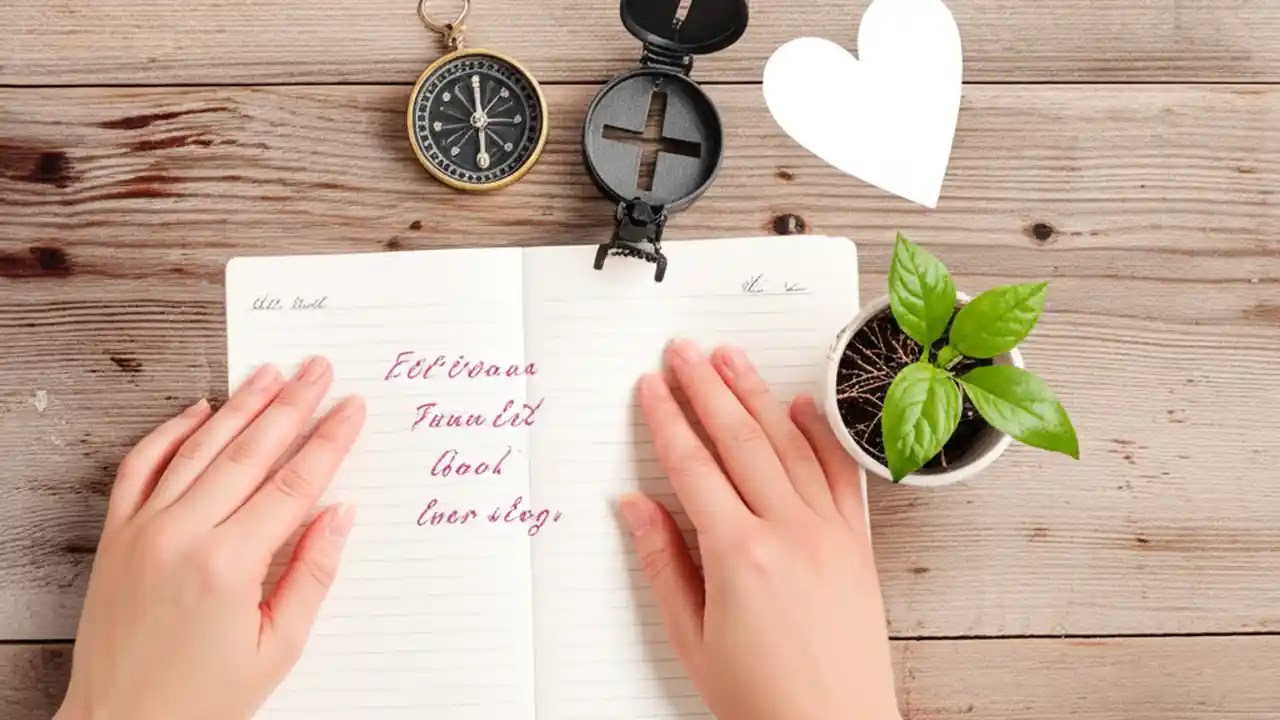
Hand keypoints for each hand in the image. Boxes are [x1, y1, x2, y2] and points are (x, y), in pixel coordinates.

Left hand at [57, 357, 365, 719]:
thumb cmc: (204, 701)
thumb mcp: (277, 648)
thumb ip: (313, 574)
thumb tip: (340, 513)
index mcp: (229, 566)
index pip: (293, 485)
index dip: (329, 442)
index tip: (351, 408)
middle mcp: (181, 537)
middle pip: (249, 453)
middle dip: (292, 406)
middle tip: (318, 369)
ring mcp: (142, 532)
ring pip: (198, 449)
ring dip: (240, 406)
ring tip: (271, 374)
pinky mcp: (115, 537)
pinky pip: (139, 467)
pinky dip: (168, 433)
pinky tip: (198, 409)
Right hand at [622, 340, 899, 719]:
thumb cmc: (763, 700)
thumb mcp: (691, 640)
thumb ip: (663, 564)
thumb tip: (635, 507)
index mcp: (738, 555)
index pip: (692, 465)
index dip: (667, 419)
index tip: (652, 386)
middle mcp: (787, 532)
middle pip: (739, 439)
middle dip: (706, 388)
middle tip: (684, 350)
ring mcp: (828, 533)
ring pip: (788, 444)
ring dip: (755, 395)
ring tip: (730, 359)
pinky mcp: (856, 544)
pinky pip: (838, 473)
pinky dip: (819, 433)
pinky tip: (800, 404)